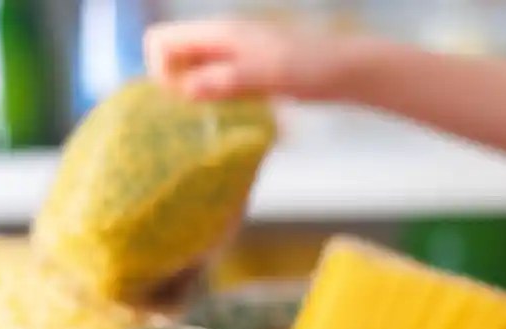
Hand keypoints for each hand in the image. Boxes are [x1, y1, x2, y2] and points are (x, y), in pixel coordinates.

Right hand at [144, 19, 359, 100]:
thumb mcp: (266, 75)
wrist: (346, 72)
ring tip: (210, 119)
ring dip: (194, 95)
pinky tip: (230, 117)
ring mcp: (234, 56)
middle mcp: (221, 40)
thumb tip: (185, 89)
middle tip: (195, 114)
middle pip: (173, 56)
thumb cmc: (310, 69)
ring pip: (194, 71)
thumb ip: (225, 80)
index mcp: (219, 33)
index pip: (161, 40)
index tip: (180, 98)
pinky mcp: (248, 72)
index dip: (159, 69)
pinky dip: (214, 98)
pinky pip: (215, 82)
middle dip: (173, 84)